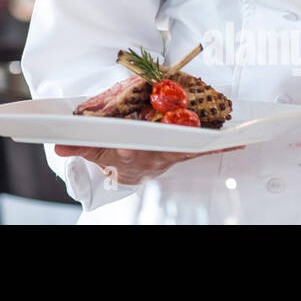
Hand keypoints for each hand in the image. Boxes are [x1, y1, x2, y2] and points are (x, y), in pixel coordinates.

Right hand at [53, 144, 245, 186]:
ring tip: (228, 136)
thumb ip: (78, 146)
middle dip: (172, 144)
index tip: (125, 148)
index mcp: (131, 154)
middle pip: (164, 149)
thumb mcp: (93, 150)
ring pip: (189, 147)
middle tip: (189, 135)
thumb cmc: (112, 151)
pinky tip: (241, 140)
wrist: (128, 165)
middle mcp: (155, 156)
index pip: (128, 152)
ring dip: (207, 143)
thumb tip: (58, 143)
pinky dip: (222, 145)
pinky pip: (205, 148)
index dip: (127, 150)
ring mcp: (172, 155)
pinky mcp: (185, 151)